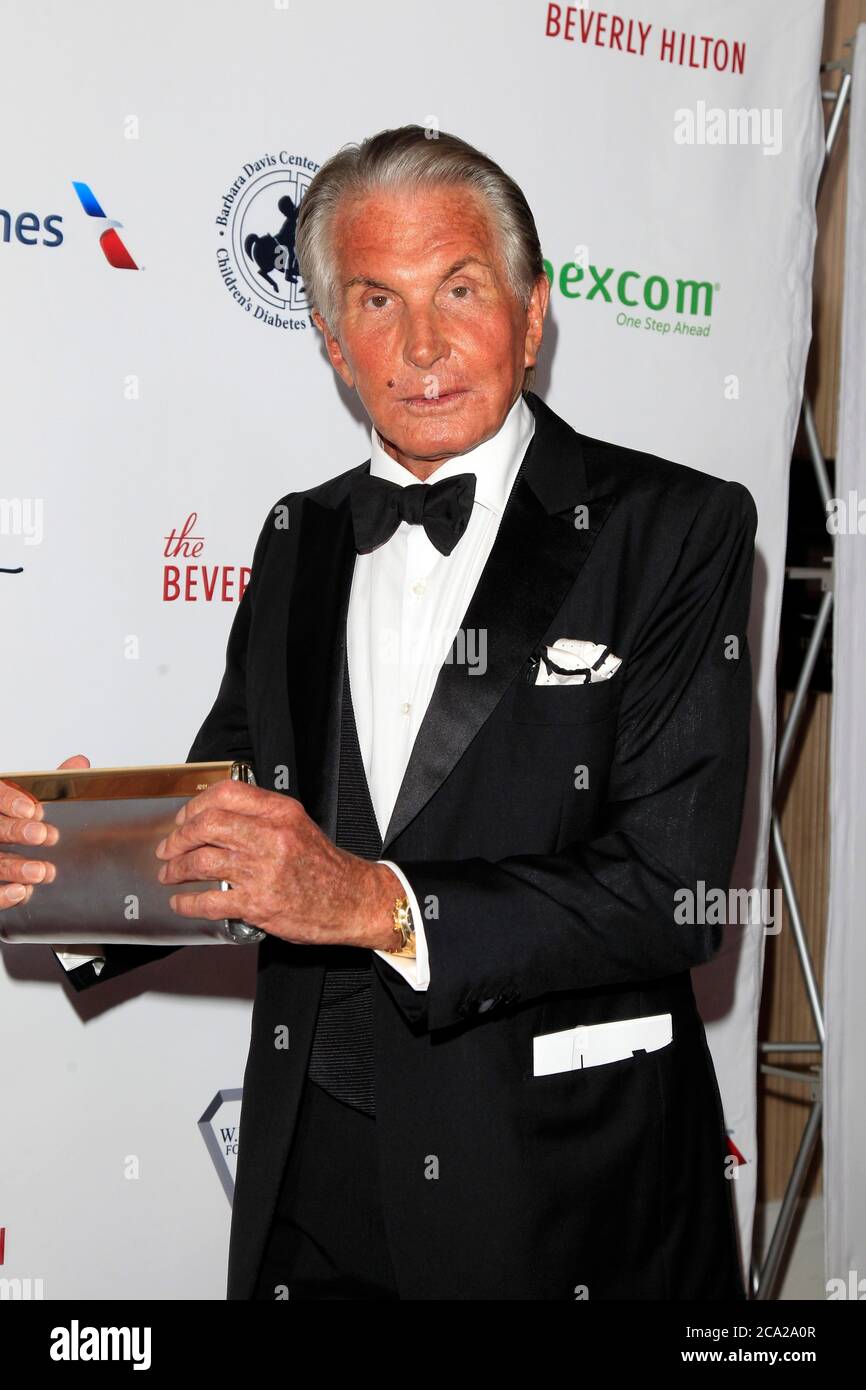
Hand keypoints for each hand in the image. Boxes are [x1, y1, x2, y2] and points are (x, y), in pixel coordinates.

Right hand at [0, 754, 90, 910]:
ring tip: (41, 871)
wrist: (4, 849)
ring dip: (16, 867)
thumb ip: (50, 785)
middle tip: (44, 835)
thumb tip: (80, 765)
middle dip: (18, 831)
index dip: (11, 800)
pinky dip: (2, 894)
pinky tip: (21, 892)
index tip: (33, 809)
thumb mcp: (28, 801)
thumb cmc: (12, 821)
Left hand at [154, 778, 401, 950]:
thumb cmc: (325, 867)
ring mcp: (263, 871)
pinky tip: (182, 901)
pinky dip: (188, 902)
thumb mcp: (298, 826)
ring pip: (202, 861)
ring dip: (177, 869)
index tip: (185, 818)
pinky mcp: (258, 903)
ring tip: (169, 874)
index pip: (227, 794)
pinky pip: (210, 901)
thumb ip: (262, 816)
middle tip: (169, 847)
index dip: (196, 805)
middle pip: (207, 825)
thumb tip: (217, 817)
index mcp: (280, 813)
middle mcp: (271, 837)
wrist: (352, 900)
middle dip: (178, 837)